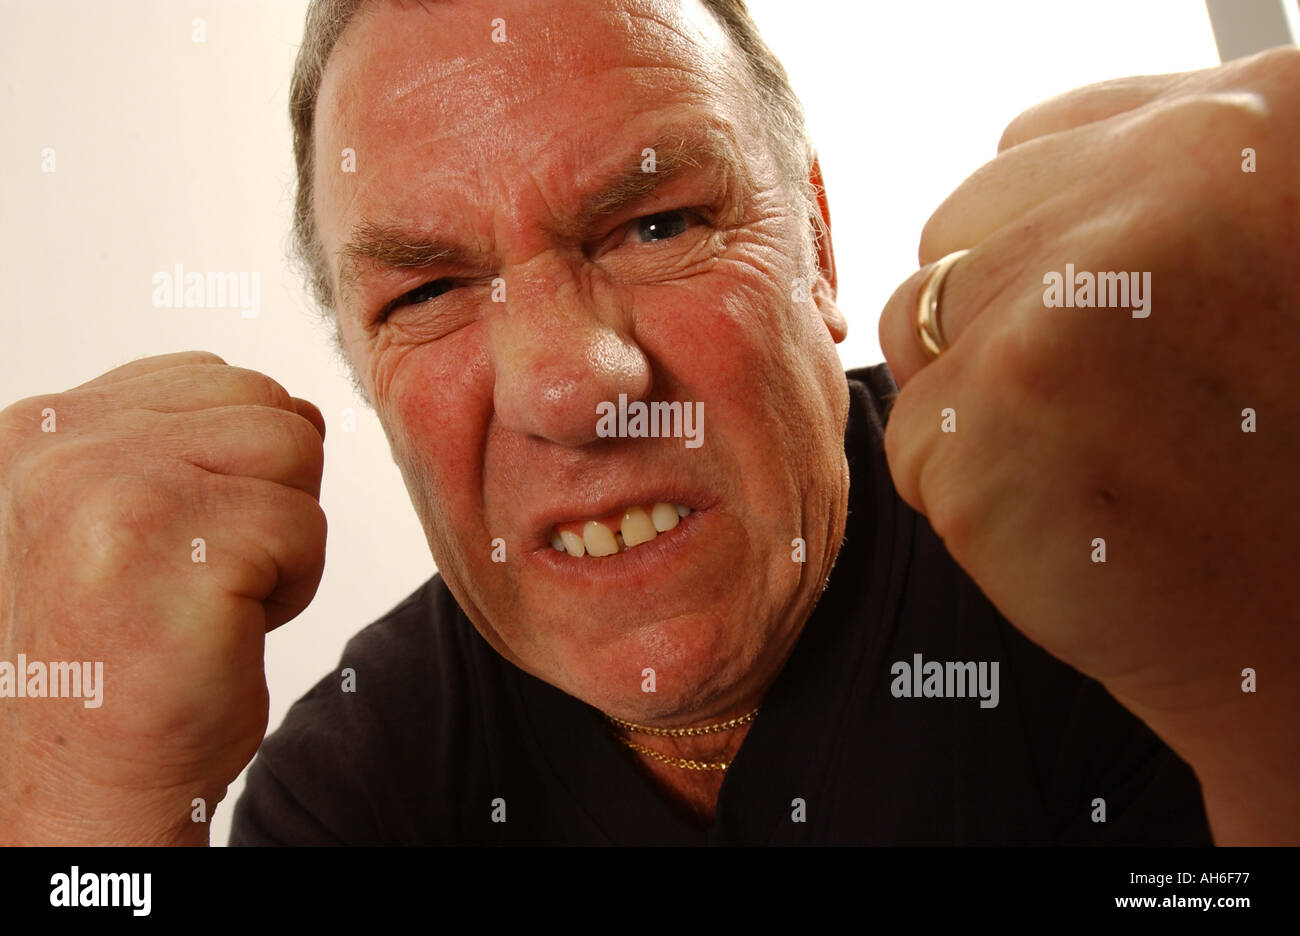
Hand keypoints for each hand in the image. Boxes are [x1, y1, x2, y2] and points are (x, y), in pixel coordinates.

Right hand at [0, 351, 326, 843]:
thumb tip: (305, 407)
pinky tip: (222, 631)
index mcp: (45, 428)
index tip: (175, 546)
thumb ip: (188, 439)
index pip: (213, 376)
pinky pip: (308, 526)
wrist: (91, 782)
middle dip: (267, 495)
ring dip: (284, 537)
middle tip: (198, 577)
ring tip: (210, 598)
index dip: (234, 467)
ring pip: (297, 452)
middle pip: (267, 405)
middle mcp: (64, 447)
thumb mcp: (125, 517)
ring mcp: (114, 492)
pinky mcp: (179, 548)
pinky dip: (293, 587)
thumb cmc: (124, 655)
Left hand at [878, 47, 1299, 841]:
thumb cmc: (1285, 450)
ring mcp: (1056, 314)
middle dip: (986, 326)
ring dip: (971, 408)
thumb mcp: (1254, 251)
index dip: (1036, 253)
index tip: (1092, 325)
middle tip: (1091, 410)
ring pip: (916, 339)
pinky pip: (913, 443)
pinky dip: (966, 493)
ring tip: (1091, 465)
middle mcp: (1146, 202)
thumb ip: (1138, 193)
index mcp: (1235, 134)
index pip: (1027, 153)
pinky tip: (1071, 522)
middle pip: (952, 240)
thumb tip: (1012, 194)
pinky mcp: (986, 431)